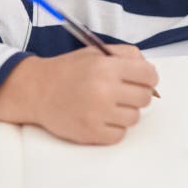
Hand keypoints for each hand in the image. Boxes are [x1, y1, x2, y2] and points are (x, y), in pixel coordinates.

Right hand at [0, 45, 158, 144]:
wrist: (36, 90)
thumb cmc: (69, 70)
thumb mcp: (97, 52)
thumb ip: (127, 55)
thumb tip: (151, 74)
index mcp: (107, 67)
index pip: (149, 75)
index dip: (149, 77)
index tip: (142, 79)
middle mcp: (104, 90)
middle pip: (145, 98)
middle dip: (137, 94)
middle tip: (123, 92)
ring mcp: (98, 114)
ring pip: (134, 118)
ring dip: (125, 112)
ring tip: (108, 104)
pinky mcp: (91, 133)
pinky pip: (120, 135)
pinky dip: (114, 128)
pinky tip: (101, 117)